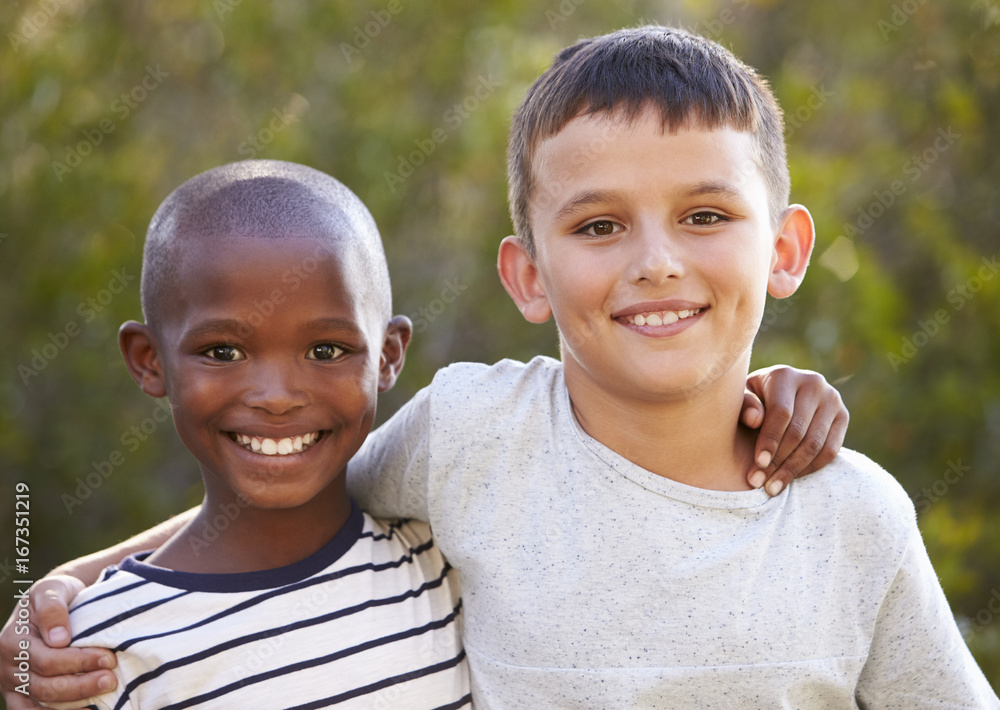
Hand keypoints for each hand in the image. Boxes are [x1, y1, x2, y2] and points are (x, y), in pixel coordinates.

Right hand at [0, 576, 117, 707]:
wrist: (52, 603)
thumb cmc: (55, 595)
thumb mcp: (53, 589)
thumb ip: (52, 609)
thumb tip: (59, 639)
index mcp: (13, 641)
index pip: (46, 660)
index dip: (78, 662)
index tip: (108, 658)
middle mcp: (7, 666)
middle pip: (44, 686)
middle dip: (81, 685)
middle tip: (110, 680)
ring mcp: (12, 684)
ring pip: (40, 704)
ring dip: (74, 703)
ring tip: (102, 695)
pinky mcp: (20, 695)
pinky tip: (86, 709)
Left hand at [741, 365, 848, 495]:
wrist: (778, 393)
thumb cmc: (753, 399)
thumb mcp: (742, 398)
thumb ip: (745, 406)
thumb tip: (754, 419)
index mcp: (784, 376)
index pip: (781, 413)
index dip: (770, 441)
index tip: (757, 465)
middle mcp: (813, 383)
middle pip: (798, 432)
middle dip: (778, 462)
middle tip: (760, 483)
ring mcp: (831, 399)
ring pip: (815, 444)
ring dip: (793, 470)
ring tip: (773, 488)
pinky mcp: (843, 415)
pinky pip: (830, 450)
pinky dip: (810, 468)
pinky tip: (791, 478)